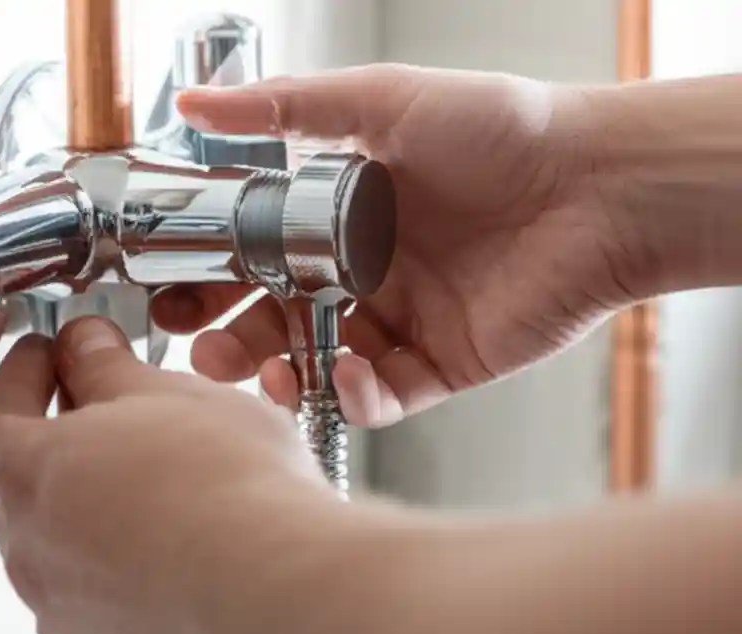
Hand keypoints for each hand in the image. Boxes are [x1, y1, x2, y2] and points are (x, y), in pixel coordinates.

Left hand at [0, 317, 342, 633]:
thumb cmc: (228, 495)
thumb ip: (107, 365)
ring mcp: (67, 615)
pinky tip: (186, 558)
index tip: (46, 358)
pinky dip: (132, 576)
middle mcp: (31, 552)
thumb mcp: (166, 393)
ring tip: (168, 492)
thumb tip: (85, 347)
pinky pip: (108, 606)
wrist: (279, 606)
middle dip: (66, 447)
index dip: (21, 378)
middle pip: (28, 486)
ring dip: (102, 516)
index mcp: (28, 475)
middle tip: (111, 416)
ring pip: (69, 551)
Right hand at [155, 65, 634, 425]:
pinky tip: (343, 374)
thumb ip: (284, 107)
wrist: (599, 184)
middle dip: (231, 339)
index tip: (170, 288)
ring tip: (259, 372)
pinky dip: (354, 395)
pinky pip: (383, 396)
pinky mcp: (443, 365)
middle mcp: (366, 272)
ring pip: (318, 365)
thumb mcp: (381, 100)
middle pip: (276, 320)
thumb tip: (197, 103)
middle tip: (198, 346)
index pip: (257, 258)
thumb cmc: (500, 129)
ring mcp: (403, 323)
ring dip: (280, 374)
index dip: (211, 277)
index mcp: (342, 217)